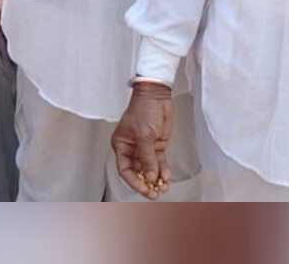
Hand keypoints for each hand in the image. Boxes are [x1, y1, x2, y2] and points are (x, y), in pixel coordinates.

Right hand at [112, 83, 174, 199]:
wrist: (157, 95)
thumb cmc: (143, 109)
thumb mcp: (143, 135)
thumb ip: (147, 158)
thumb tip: (149, 177)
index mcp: (121, 145)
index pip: (125, 170)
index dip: (134, 182)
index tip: (144, 190)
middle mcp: (132, 149)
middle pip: (137, 172)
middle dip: (146, 184)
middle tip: (155, 193)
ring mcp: (145, 148)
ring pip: (149, 169)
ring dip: (156, 179)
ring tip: (164, 187)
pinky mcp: (156, 146)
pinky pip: (159, 162)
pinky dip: (163, 170)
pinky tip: (167, 176)